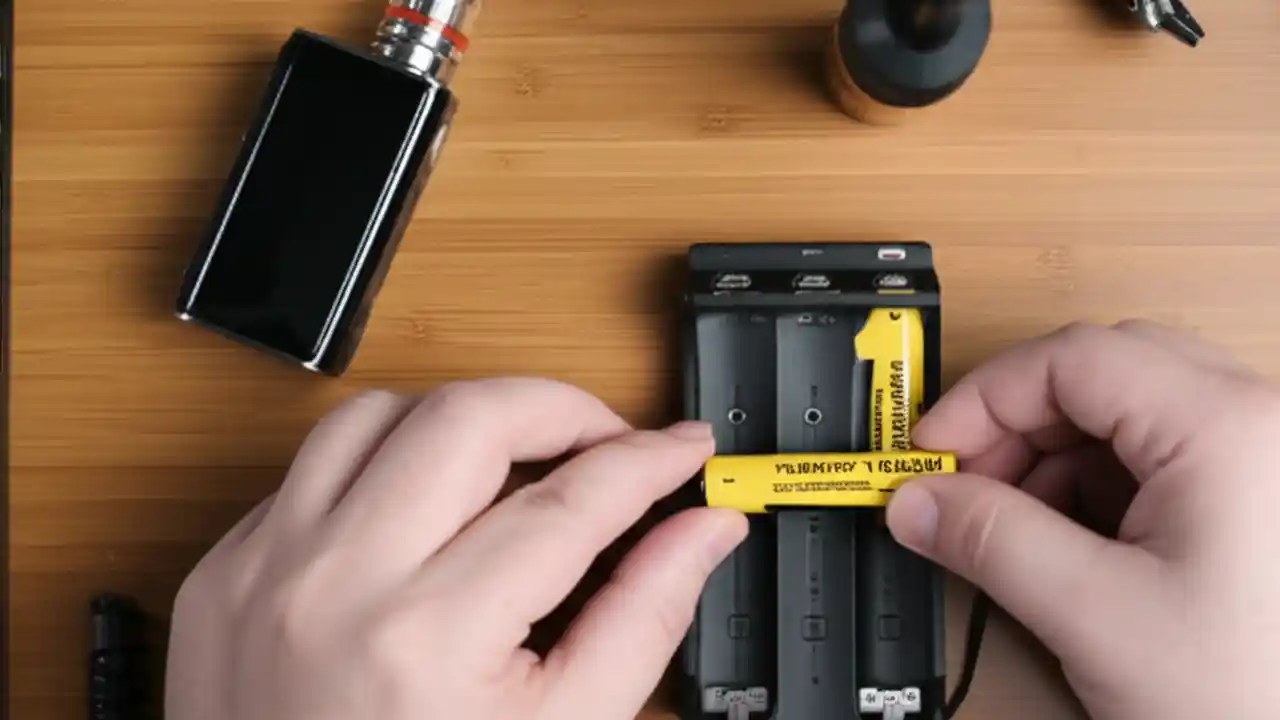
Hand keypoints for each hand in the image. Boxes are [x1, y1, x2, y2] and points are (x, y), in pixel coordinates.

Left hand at [165, 378, 746, 719]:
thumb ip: (643, 617)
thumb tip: (700, 529)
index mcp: (430, 641)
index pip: (569, 501)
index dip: (646, 461)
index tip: (682, 450)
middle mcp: (335, 586)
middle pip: (469, 417)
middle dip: (562, 408)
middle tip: (609, 440)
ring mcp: (265, 571)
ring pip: (378, 413)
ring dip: (464, 418)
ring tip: (517, 460)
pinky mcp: (223, 573)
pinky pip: (313, 467)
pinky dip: (385, 463)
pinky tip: (425, 505)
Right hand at [886, 321, 1279, 719]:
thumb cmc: (1253, 696)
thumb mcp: (1096, 615)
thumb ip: (991, 543)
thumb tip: (915, 500)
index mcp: (1225, 427)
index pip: (1072, 359)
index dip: (983, 399)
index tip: (929, 455)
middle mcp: (1253, 420)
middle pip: (1097, 373)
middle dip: (1015, 426)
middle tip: (961, 485)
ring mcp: (1260, 455)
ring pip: (1124, 411)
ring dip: (1050, 458)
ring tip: (1012, 529)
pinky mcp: (1254, 494)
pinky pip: (1155, 452)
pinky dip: (1093, 484)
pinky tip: (1069, 544)